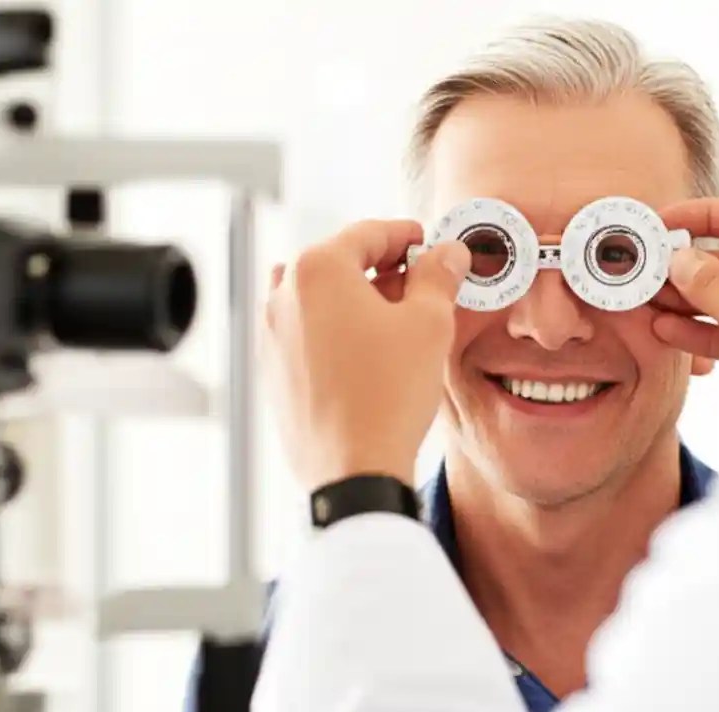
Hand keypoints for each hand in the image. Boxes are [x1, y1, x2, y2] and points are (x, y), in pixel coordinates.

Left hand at [262, 220, 469, 488]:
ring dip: (355, 298)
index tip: (428, 244)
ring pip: (318, 297)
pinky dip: (335, 330)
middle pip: (338, 262)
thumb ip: (438, 276)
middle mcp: (283, 296)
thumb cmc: (389, 394)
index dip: (406, 236)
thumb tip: (448, 253)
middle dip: (381, 268)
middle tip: (420, 282)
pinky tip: (369, 354)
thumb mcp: (430, 324)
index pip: (368, 234)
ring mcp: (271, 335)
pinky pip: (305, 333)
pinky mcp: (271, 371)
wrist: (353, 469)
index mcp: (317, 270)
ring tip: (394, 320)